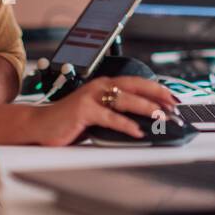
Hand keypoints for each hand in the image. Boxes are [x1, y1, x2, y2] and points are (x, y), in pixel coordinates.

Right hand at [27, 76, 178, 146]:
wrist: (40, 124)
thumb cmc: (69, 121)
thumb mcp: (97, 115)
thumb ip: (116, 114)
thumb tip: (143, 122)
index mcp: (105, 85)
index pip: (137, 83)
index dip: (157, 89)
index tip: (173, 98)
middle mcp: (100, 87)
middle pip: (135, 86)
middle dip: (157, 95)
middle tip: (174, 106)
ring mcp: (91, 97)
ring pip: (125, 99)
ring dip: (146, 108)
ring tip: (161, 116)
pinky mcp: (83, 110)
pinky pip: (109, 117)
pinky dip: (125, 125)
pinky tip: (137, 131)